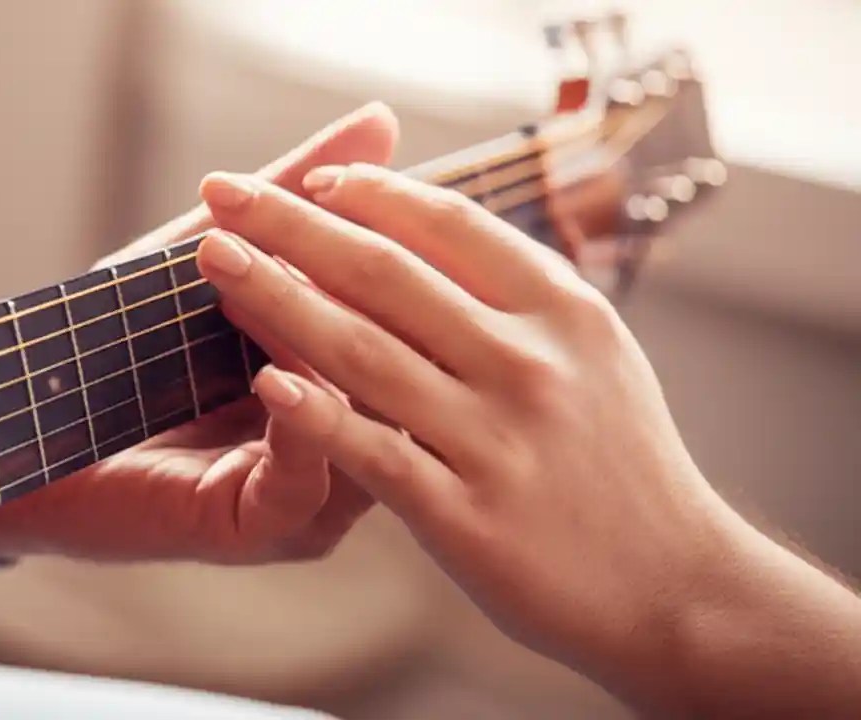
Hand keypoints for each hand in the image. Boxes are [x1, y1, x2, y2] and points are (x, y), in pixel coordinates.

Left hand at [0, 103, 396, 563]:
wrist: (13, 432)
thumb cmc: (115, 343)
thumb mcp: (206, 259)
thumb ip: (292, 198)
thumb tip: (380, 120)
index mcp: (342, 382)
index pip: (410, 322)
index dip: (405, 257)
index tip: (377, 190)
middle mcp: (342, 443)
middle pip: (400, 373)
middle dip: (373, 295)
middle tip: (346, 222)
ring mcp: (308, 495)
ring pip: (362, 431)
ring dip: (329, 354)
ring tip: (294, 284)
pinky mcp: (259, 528)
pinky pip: (305, 486)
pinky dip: (302, 430)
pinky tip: (279, 379)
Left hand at [192, 164, 860, 715]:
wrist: (678, 589)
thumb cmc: (624, 468)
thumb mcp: (596, 358)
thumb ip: (522, 297)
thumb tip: (443, 230)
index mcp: (564, 311)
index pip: (452, 226)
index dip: (374, 193)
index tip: (313, 178)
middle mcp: (530, 362)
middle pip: (388, 272)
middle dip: (292, 224)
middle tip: (224, 190)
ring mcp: (496, 438)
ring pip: (363, 350)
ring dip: (276, 297)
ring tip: (212, 259)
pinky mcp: (464, 514)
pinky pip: (373, 451)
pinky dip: (313, 413)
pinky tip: (261, 380)